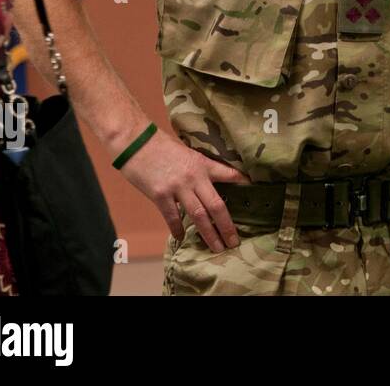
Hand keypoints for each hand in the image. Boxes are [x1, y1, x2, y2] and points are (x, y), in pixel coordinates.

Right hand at [113, 125, 249, 251]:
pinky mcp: (160, 194)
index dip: (241, 180)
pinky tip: (181, 238)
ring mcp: (177, 187)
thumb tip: (208, 183)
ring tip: (216, 247)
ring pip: (198, 215)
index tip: (253, 189)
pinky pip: (172, 217)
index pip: (228, 174)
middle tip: (234, 241)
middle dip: (226, 226)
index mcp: (202, 164)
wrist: (136, 142)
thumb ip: (199, 168)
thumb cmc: (160, 146)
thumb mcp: (187, 153)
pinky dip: (177, 229)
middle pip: (216, 205)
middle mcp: (194, 177)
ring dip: (208, 233)